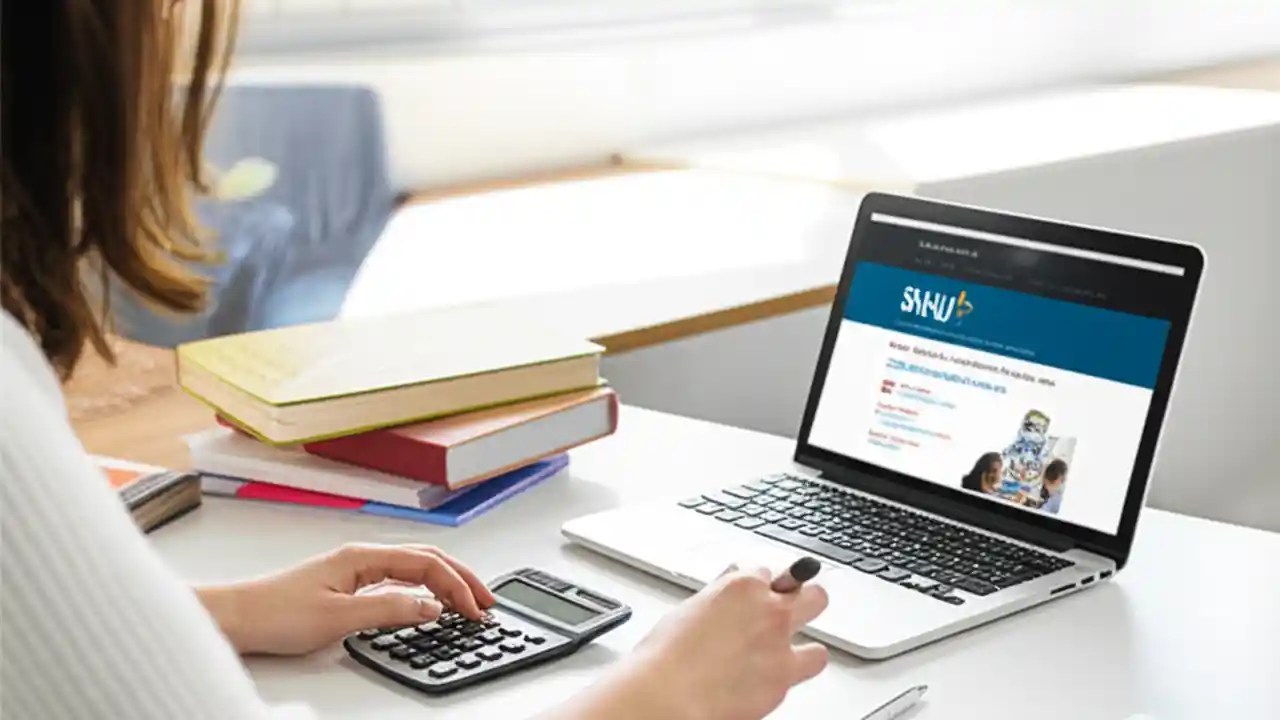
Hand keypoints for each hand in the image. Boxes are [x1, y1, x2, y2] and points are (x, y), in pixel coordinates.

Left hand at [197, 543, 495, 655]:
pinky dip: (423, 591)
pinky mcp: (347, 586)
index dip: (456, 585)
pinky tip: (428, 605)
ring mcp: (355, 570)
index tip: (475, 609)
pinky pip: (398, 582)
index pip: (426, 563)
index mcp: (363, 556)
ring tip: (467, 602)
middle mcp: (362, 557)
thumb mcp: (338, 617)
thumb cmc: (274, 612)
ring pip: (413, 569)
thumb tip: (431, 607)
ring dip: (444, 583)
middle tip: (486, 601)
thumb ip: (389, 610)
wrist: (236, 616)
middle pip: (426, 559)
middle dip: (461, 577)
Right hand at [547, 567, 828, 719]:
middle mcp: (770, 613)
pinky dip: (783, 679)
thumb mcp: (690, 609)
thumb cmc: (668, 655)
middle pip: (813, 596)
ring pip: (818, 648)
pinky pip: (796, 679)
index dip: (757, 587)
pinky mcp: (783, 683)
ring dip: (803, 651)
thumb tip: (729, 593)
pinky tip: (761, 680)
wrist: (667, 694)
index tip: (753, 596)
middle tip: (790, 612)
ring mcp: (781, 650)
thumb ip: (720, 597)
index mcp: (744, 587)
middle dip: (804, 603)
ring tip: (781, 658)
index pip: (766, 574)